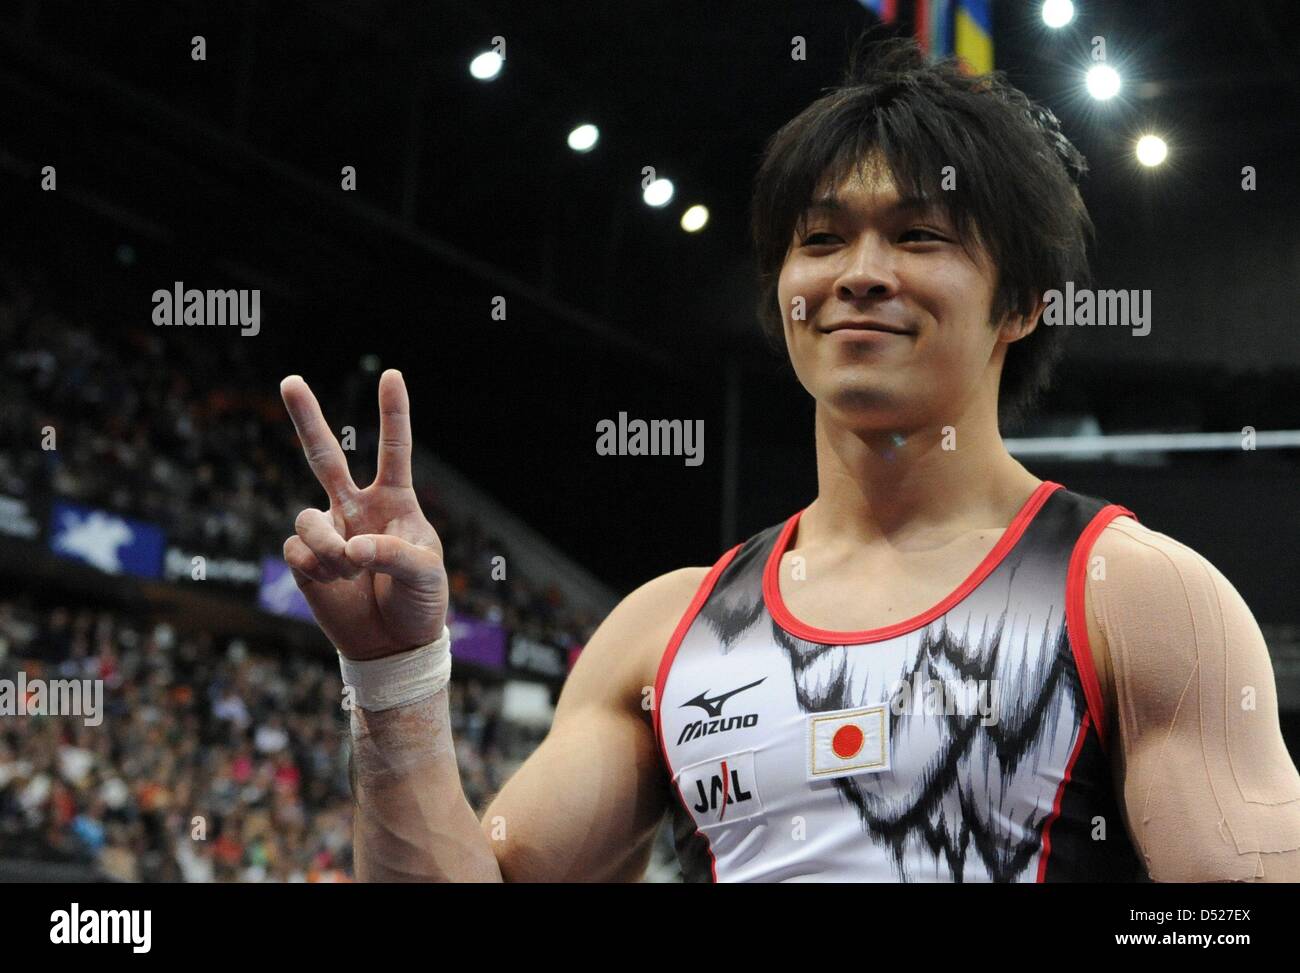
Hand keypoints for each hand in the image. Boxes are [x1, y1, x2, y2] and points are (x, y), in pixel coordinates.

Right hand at [279, 370, 446, 659]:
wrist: (394, 644)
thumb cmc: (420, 602)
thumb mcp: (426, 575)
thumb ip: (393, 553)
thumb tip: (352, 545)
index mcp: (395, 502)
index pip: (394, 450)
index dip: (393, 414)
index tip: (391, 375)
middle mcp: (357, 508)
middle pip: (324, 456)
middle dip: (306, 418)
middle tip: (290, 379)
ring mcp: (329, 532)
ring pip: (307, 516)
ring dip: (326, 542)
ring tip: (348, 566)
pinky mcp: (306, 560)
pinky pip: (297, 549)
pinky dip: (316, 565)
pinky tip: (332, 579)